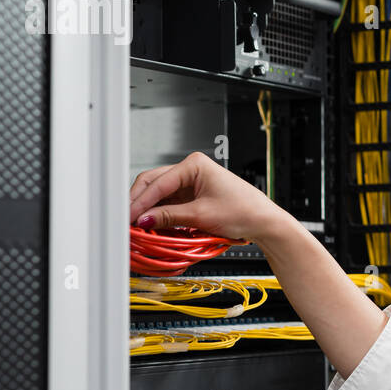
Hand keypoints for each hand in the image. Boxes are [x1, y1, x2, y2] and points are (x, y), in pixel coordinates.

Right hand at [128, 151, 289, 243]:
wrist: (263, 222)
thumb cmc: (244, 210)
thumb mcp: (201, 215)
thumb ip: (169, 217)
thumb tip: (144, 218)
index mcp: (194, 164)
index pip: (158, 182)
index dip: (140, 201)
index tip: (128, 217)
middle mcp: (191, 170)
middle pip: (154, 184)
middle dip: (140, 202)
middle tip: (127, 220)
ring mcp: (191, 183)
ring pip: (159, 195)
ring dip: (148, 209)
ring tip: (137, 225)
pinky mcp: (192, 197)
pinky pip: (169, 204)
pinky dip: (159, 214)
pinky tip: (151, 224)